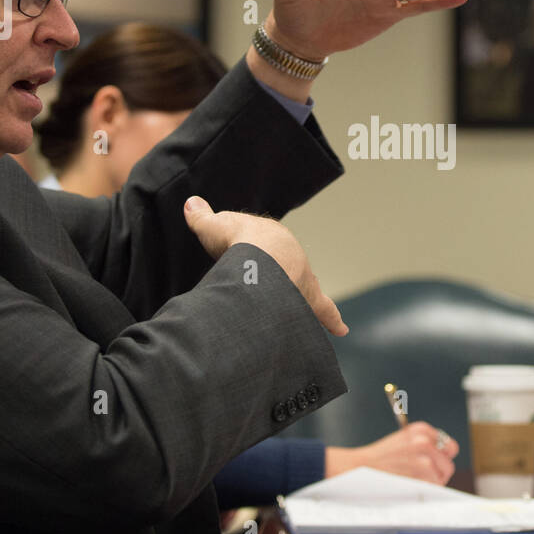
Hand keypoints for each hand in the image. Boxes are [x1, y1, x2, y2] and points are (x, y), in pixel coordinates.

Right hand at [183, 195, 346, 336]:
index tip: (257, 257)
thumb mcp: (212, 226)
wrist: (258, 255)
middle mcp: (292, 257)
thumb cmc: (236, 240)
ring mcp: (302, 278)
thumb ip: (202, 216)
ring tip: (301, 309)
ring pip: (306, 288)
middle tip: (278, 287)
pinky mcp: (308, 299)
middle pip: (290, 267)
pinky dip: (333, 319)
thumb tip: (191, 203)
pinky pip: (325, 310)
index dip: (262, 251)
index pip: (270, 244)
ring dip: (303, 298)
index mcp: (272, 238)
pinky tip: (342, 329)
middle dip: (285, 276)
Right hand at [325, 421, 458, 485]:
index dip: (441, 458)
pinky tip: (411, 486)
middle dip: (439, 472)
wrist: (359, 468)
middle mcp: (425, 439)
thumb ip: (425, 445)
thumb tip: (446, 456)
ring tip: (413, 482)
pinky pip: (435, 485)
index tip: (432, 464)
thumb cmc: (380, 459)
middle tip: (421, 477)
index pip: (449, 446)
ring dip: (432, 482)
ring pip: (443, 475)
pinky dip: (426, 489)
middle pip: (448, 462)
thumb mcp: (403, 441)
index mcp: (421, 429)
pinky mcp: (423, 471)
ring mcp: (425, 455)